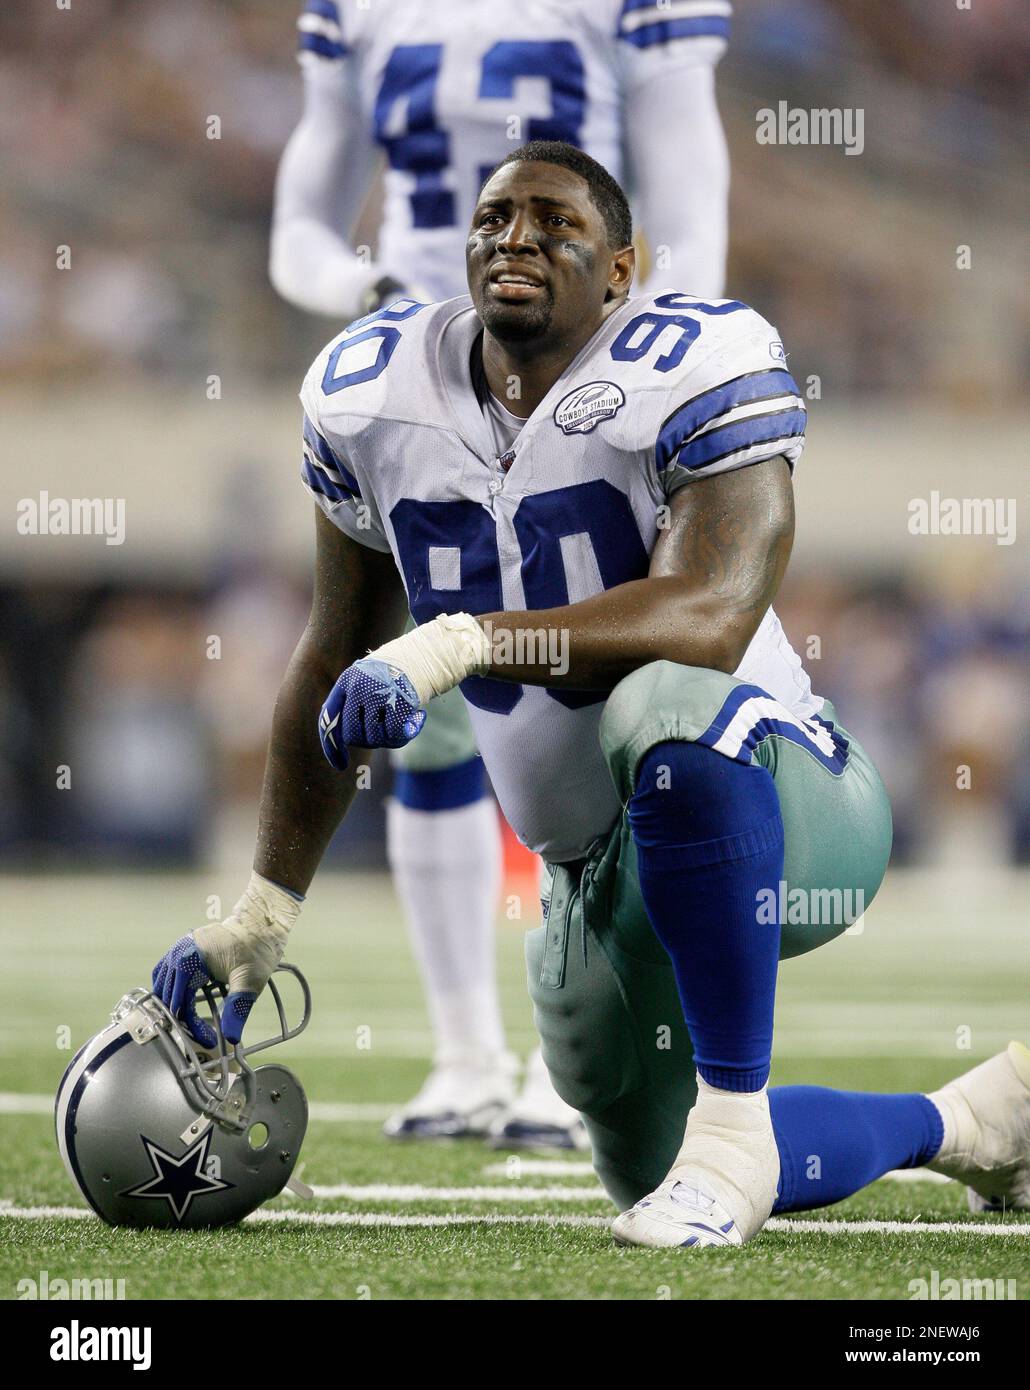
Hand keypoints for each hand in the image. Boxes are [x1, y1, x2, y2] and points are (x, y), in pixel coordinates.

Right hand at [151, 875, 299, 1045]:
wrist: (260, 924)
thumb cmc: (256, 950)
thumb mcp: (250, 981)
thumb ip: (237, 1009)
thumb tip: (230, 1037)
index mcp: (189, 959)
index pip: (180, 1002)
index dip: (192, 1025)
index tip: (208, 1039)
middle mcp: (178, 952)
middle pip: (168, 995)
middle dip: (181, 1018)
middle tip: (199, 1034)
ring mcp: (179, 948)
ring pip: (162, 984)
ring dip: (172, 1004)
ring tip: (190, 1022)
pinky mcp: (184, 948)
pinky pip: (166, 972)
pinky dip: (170, 988)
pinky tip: (182, 1000)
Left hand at [318, 656, 425, 769]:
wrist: (418, 658)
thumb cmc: (387, 677)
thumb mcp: (363, 682)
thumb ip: (350, 706)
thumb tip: (339, 740)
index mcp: (346, 682)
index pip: (329, 718)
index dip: (332, 746)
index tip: (340, 765)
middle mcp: (359, 687)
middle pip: (352, 735)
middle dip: (365, 741)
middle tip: (378, 732)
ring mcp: (379, 695)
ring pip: (374, 739)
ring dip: (385, 738)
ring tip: (395, 722)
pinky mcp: (398, 703)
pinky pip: (393, 736)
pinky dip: (401, 737)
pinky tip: (410, 724)